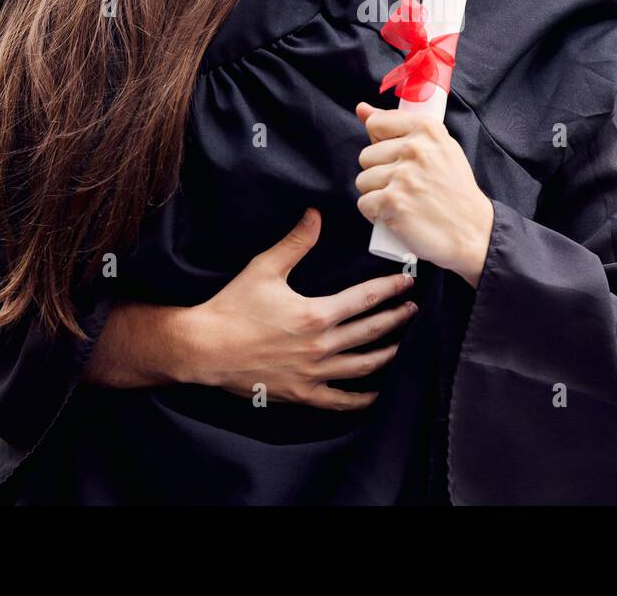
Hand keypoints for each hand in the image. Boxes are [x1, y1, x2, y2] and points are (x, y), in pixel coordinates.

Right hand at [175, 207, 418, 409]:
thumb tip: (315, 215)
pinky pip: (339, 401)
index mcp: (316, 314)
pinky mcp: (301, 393)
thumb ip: (296, 242)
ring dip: (386, 353)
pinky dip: (361, 399)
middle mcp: (321, 346)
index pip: (365, 299)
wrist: (204, 348)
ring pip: (362, 366)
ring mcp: (313, 373)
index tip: (406, 283)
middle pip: (371, 332)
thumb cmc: (233, 307)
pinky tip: (375, 394)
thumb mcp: (265, 268)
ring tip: (402, 343)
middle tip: (412, 309)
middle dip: (396, 318)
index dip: (390, 289)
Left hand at [353, 102, 493, 287]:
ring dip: (377, 194)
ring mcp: (403, 175)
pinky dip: (376, 214)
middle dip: (380, 173)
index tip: (397, 158)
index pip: (377, 123)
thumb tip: (361, 109)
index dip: (381, 144)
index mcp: (427, 128)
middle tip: (407, 186)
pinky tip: (395, 215)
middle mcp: (414, 148)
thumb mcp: (439, 147)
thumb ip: (399, 125)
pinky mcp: (393, 202)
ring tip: (403, 201)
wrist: (473, 231)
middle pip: (366, 156)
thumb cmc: (454, 190)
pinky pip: (364, 203)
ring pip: (363, 180)